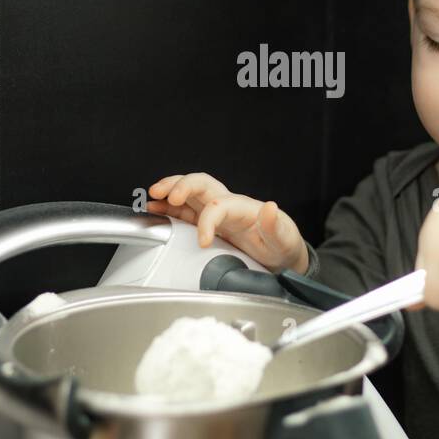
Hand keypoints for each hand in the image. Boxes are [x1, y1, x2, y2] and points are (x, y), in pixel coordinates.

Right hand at [147, 172, 309, 273]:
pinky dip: (168, 207)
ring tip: (153, 198)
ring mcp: (215, 211)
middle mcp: (227, 204)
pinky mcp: (208, 221)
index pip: (218, 205)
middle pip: (201, 184)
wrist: (280, 255)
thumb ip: (276, 225)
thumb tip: (270, 208)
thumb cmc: (281, 243)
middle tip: (165, 196)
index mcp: (243, 208)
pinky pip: (184, 209)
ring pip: (189, 193)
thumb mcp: (285, 238)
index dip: (207, 221)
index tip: (202, 242)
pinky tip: (156, 209)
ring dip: (169, 192)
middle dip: (181, 185)